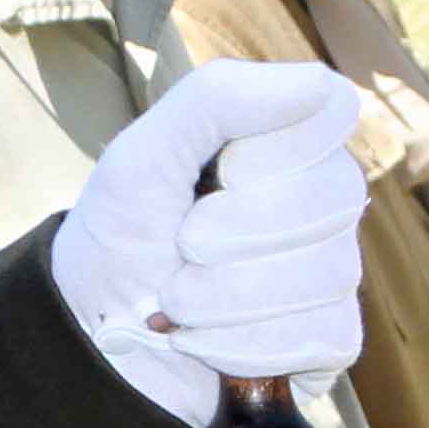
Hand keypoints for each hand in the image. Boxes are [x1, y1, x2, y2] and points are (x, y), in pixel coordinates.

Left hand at [52, 60, 366, 427]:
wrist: (96, 336)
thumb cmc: (121, 236)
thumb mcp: (142, 156)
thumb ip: (216, 101)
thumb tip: (317, 82)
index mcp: (284, 141)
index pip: (332, 109)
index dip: (271, 149)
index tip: (217, 173)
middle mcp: (320, 199)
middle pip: (332, 199)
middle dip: (229, 233)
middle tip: (180, 245)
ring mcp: (330, 268)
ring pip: (326, 274)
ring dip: (224, 297)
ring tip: (175, 299)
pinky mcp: (329, 339)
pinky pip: (321, 336)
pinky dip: (242, 346)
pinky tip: (205, 342)